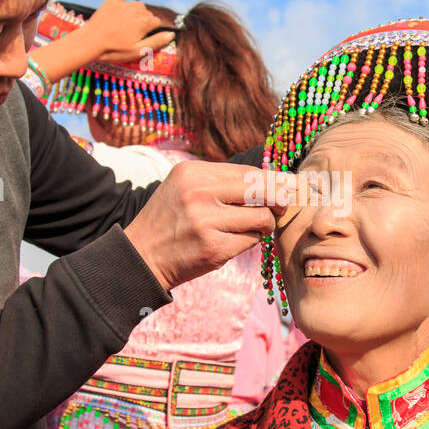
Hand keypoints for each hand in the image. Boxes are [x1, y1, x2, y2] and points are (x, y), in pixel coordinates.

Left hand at [86, 0, 174, 63]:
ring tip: (134, 22)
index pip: (156, 22)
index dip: (154, 30)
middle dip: (147, 22)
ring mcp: (123, 5)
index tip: (149, 36)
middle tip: (138, 33)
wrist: (90, 42)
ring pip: (139, 5)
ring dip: (140, 12)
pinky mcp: (112, 2)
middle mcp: (136, 11)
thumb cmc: (114, 50)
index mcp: (144, 23)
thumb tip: (172, 34)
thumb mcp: (137, 51)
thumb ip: (156, 42)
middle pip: (148, 14)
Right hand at [124, 163, 293, 290]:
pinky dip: (248, 243)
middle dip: (280, 199)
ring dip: (262, 226)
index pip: (249, 172)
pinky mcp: (213, 248)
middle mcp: (199, 192)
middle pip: (262, 189)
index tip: (287, 187)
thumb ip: (222, 182)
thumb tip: (273, 180)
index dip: (273, 180)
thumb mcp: (185, 188)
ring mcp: (206, 221)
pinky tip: (231, 243)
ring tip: (248, 230)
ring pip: (262, 218)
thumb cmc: (170, 221)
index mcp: (193, 173)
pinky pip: (251, 241)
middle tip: (283, 208)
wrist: (140, 257)